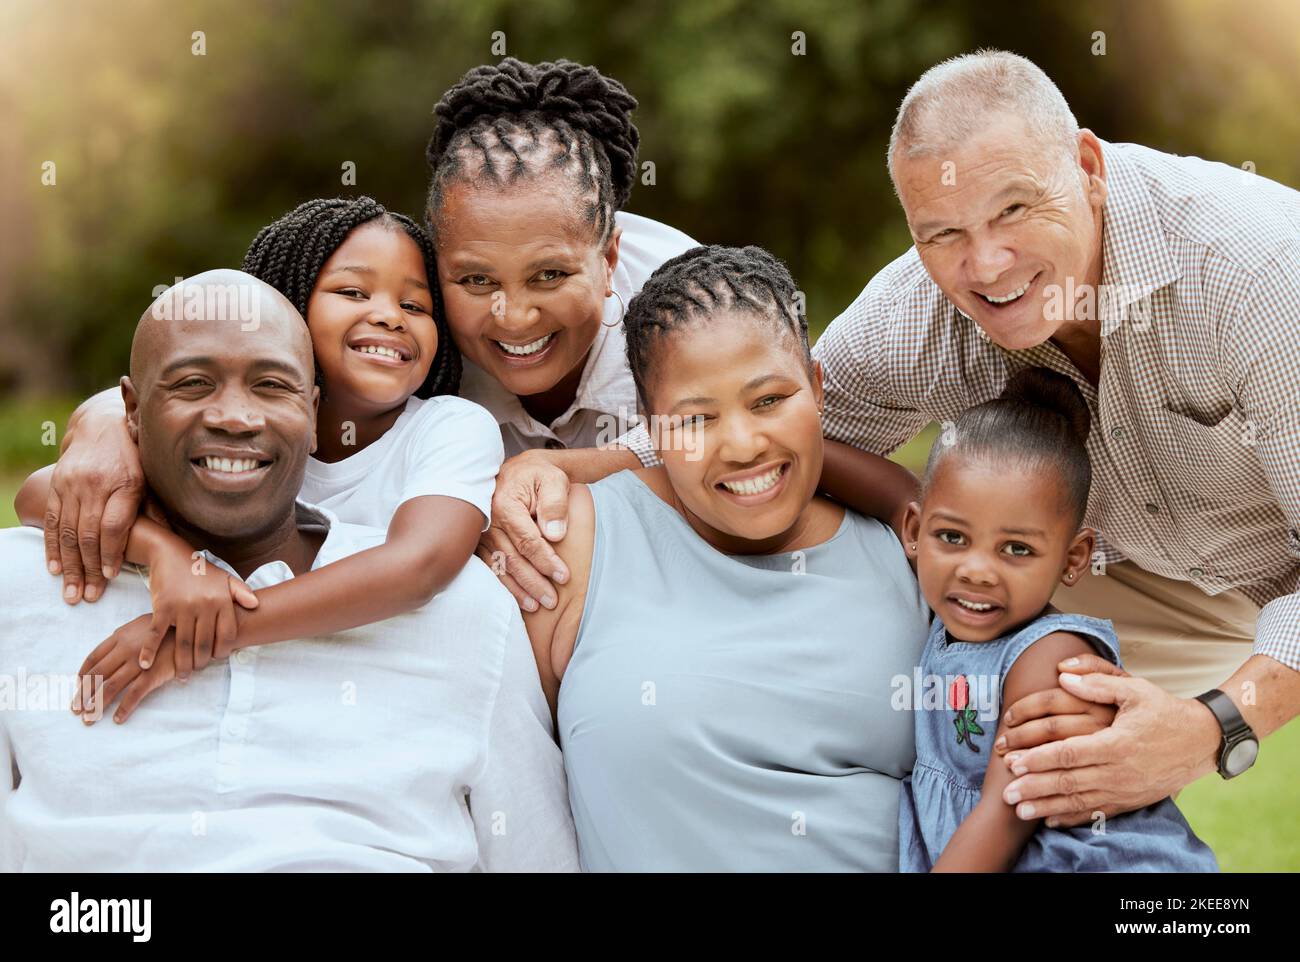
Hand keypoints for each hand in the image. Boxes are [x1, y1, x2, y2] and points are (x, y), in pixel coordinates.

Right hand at [44, 406, 143, 604]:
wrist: (102, 426)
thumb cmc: (135, 460)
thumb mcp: (151, 481)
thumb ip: (157, 511)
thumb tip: (175, 543)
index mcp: (126, 484)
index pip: (114, 525)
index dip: (111, 552)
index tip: (109, 575)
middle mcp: (96, 484)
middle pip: (89, 533)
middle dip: (88, 568)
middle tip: (88, 596)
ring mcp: (73, 484)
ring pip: (68, 531)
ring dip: (68, 566)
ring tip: (71, 592)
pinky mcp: (57, 485)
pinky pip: (53, 521)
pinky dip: (52, 548)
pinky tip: (54, 569)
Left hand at [72, 614, 178, 723]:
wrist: (194, 630)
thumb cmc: (170, 628)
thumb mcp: (143, 626)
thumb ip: (126, 637)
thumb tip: (112, 649)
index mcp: (120, 636)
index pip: (93, 658)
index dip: (82, 675)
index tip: (77, 687)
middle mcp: (125, 649)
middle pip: (97, 675)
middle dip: (83, 695)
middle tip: (75, 710)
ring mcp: (138, 662)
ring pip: (110, 687)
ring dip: (97, 705)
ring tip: (89, 719)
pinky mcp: (154, 674)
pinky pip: (134, 694)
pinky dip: (124, 708)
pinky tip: (117, 719)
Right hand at [144, 539, 257, 678]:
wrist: (170, 554)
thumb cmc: (200, 571)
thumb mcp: (225, 578)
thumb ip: (241, 592)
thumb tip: (256, 605)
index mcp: (221, 600)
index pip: (227, 635)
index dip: (223, 651)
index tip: (217, 658)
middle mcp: (204, 605)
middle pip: (205, 644)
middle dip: (201, 662)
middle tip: (196, 671)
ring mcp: (183, 607)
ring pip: (184, 643)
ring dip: (182, 663)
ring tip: (181, 675)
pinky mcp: (162, 607)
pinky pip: (156, 634)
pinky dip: (150, 650)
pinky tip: (147, 664)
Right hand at [476, 451, 570, 611]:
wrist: (517, 471)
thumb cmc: (538, 476)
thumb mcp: (553, 479)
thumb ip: (555, 504)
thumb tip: (554, 534)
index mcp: (506, 504)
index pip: (528, 540)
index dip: (546, 561)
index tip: (563, 577)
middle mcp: (488, 521)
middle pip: (512, 559)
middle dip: (533, 583)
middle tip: (551, 601)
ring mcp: (480, 533)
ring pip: (498, 567)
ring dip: (516, 590)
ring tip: (536, 606)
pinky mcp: (479, 541)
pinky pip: (488, 567)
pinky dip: (502, 585)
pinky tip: (516, 599)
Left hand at [999, 655, 1220, 826]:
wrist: (1204, 740)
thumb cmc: (1166, 711)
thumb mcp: (1136, 689)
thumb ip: (1098, 682)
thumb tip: (1062, 674)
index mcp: (1116, 742)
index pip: (1068, 753)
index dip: (1038, 759)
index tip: (1012, 762)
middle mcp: (1119, 770)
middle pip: (1068, 782)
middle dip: (1034, 788)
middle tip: (1006, 793)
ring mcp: (1125, 789)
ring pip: (1079, 801)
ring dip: (1047, 806)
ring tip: (1019, 810)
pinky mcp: (1132, 800)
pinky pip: (1098, 812)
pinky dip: (1073, 817)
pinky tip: (1051, 820)